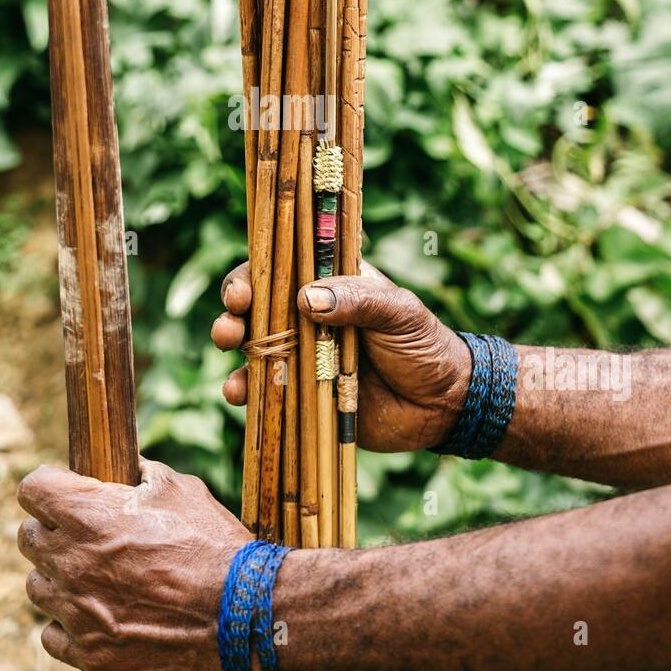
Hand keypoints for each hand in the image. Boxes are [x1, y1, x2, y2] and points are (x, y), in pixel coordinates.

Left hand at [18, 460, 249, 670]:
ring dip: (59, 578)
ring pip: (37, 587)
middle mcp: (72, 562)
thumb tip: (129, 469)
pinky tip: (97, 616)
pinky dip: (68, 626)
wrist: (243, 617)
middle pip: (28, 538)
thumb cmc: (215, 546)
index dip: (49, 485)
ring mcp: (77, 612)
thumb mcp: (181, 490)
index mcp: (89, 515)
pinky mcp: (90, 655)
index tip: (65, 488)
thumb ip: (142, 476)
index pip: (31, 488)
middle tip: (85, 534)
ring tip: (95, 578)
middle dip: (52, 530)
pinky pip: (51, 636)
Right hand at [211, 262, 470, 451]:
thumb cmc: (423, 343)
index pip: (281, 267)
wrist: (442, 403)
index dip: (254, 274)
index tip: (243, 291)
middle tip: (231, 323)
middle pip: (256, 304)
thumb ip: (358, 299)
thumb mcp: (398, 311)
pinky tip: (238, 392)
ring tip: (229, 348)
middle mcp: (306, 316)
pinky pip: (264, 389)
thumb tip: (306, 298)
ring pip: (252, 344)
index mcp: (328, 283)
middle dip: (234, 310)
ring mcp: (301, 355)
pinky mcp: (301, 394)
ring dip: (233, 345)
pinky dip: (245, 389)